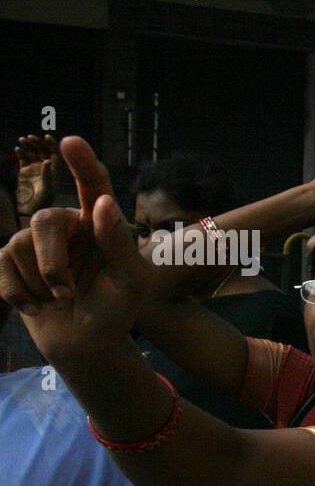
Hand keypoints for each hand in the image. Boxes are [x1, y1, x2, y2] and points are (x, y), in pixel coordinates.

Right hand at [0, 137, 148, 360]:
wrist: (88, 344)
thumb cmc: (116, 310)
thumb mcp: (130, 281)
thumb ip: (118, 243)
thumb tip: (102, 202)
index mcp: (98, 224)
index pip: (92, 186)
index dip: (82, 163)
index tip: (70, 141)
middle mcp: (66, 227)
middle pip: (44, 220)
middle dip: (52, 263)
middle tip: (66, 293)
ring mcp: (34, 243)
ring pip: (18, 244)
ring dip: (40, 284)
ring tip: (59, 301)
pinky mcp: (9, 263)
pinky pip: (0, 266)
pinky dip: (18, 294)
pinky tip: (36, 308)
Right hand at [14, 133, 61, 215]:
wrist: (30, 209)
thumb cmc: (42, 201)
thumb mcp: (47, 188)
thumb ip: (47, 174)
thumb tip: (48, 161)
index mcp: (55, 170)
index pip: (56, 153)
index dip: (52, 144)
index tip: (47, 136)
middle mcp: (46, 168)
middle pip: (43, 150)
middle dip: (37, 142)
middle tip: (30, 137)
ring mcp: (35, 169)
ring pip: (32, 152)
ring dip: (28, 145)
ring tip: (22, 140)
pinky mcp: (24, 171)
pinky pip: (23, 158)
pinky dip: (20, 153)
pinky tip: (18, 149)